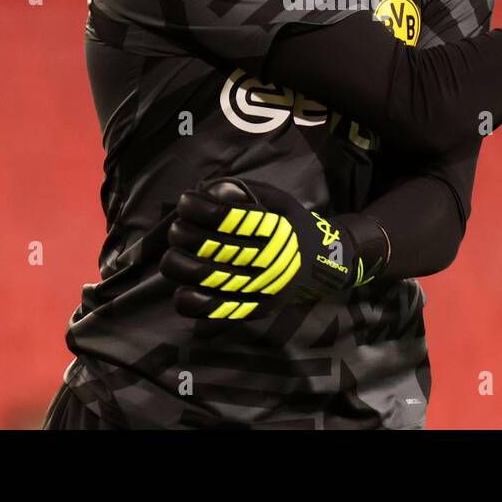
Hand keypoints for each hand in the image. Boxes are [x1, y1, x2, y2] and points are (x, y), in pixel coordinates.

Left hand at [159, 177, 388, 320]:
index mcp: (268, 227)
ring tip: (175, 254)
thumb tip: (205, 190)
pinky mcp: (252, 309)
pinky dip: (189, 302)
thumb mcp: (277, 199)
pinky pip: (213, 311)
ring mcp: (257, 287)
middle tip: (180, 227)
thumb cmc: (294, 227)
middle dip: (181, 231)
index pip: (219, 215)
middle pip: (204, 246)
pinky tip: (183, 290)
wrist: (326, 264)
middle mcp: (263, 258)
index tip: (187, 200)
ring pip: (201, 278)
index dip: (193, 205)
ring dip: (177, 263)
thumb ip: (243, 191)